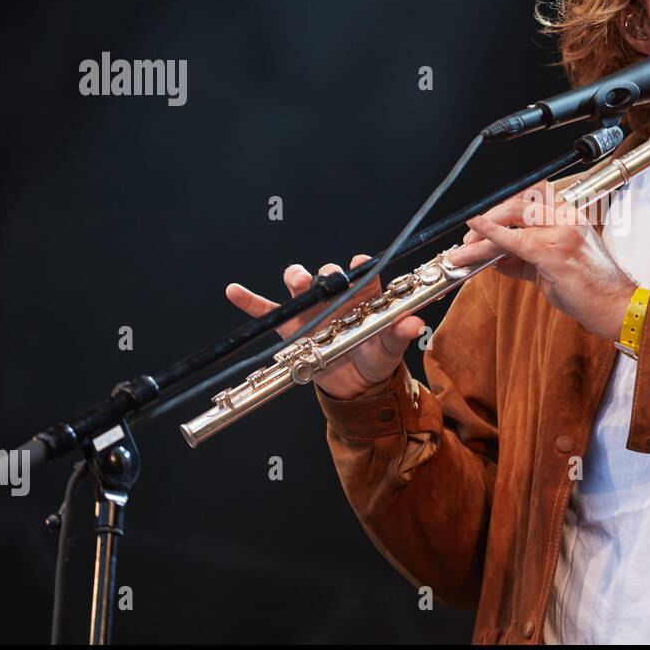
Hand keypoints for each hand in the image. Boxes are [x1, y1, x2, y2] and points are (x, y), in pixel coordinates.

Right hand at [225, 254, 425, 399]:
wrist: (354, 384)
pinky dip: (250, 300)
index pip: (363, 272)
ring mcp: (312, 308)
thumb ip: (399, 334)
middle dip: (325, 272)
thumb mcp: (389, 349)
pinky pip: (268, 309)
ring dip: (297, 277)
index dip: (361, 266)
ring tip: (297, 281)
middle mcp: (337, 296)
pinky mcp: (291, 326)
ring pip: (300, 285)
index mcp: (364, 295)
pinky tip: (234, 291)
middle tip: (324, 278)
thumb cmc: (375, 359)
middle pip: (328, 274)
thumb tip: (415, 323)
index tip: (360, 264)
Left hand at [451, 181, 637, 340]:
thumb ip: (524, 261)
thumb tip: (496, 259)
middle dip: (489, 217)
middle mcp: (568, 219)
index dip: (504, 207)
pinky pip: (515, 240)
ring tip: (463, 250)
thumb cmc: (591, 290)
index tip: (485, 221)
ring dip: (482, 236)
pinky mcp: (553, 253)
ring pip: (512, 222)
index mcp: (571, 218)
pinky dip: (491, 236)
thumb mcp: (553, 270)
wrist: (615, 308)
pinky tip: (476, 236)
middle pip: (519, 204)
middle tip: (469, 237)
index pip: (532, 198)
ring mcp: (562, 233)